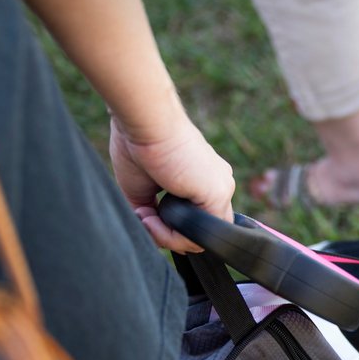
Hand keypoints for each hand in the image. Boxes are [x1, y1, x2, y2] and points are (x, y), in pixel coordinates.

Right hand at [109, 109, 234, 252]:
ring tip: (147, 219)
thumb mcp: (143, 190)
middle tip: (144, 220)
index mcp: (202, 180)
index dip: (171, 228)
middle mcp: (217, 184)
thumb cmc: (137, 146)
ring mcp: (221, 188)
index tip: (145, 219)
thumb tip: (153, 233)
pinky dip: (174, 236)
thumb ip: (153, 214)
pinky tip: (153, 219)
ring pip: (201, 235)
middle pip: (199, 229)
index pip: (196, 218)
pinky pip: (201, 234)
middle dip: (168, 235)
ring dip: (169, 237)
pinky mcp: (218, 194)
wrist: (144, 122)